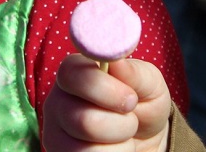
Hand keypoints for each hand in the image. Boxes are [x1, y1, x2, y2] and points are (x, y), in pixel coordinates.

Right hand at [42, 55, 171, 151]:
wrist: (146, 141)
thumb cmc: (143, 105)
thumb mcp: (149, 84)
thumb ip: (135, 73)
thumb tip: (116, 62)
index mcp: (74, 74)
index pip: (71, 74)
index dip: (103, 87)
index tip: (130, 99)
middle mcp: (58, 104)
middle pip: (83, 120)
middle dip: (121, 124)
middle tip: (131, 120)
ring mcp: (57, 136)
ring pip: (88, 150)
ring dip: (120, 145)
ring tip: (123, 136)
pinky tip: (113, 149)